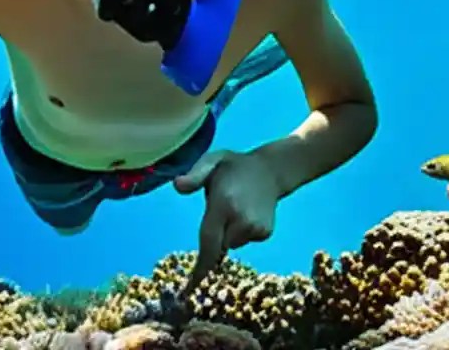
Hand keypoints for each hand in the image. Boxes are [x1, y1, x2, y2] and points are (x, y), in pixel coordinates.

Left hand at [173, 150, 282, 296]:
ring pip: (230, 243)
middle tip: (220, 210)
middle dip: (212, 236)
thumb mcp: (213, 160)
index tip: (190, 289)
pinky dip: (240, 231)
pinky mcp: (265, 233)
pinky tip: (246, 212)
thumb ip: (195, 174)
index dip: (199, 267)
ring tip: (234, 205)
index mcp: (224, 204)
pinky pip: (243, 241)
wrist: (271, 171)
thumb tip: (177, 186)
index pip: (208, 241)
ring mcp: (256, 228)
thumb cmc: (234, 166)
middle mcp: (241, 220)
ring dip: (226, 231)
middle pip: (216, 245)